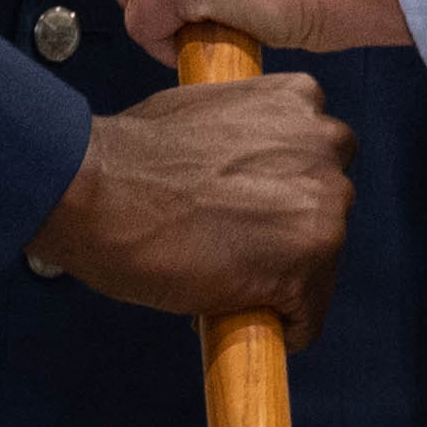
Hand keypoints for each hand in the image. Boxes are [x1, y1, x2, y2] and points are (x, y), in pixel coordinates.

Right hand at [30, 67, 355, 344]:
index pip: (320, 153)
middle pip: (327, 206)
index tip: (256, 205)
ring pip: (322, 261)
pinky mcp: (303, 271)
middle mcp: (324, 151)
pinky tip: (238, 314)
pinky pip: (307, 316)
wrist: (99, 191)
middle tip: (238, 243)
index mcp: (299, 101)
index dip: (285, 185)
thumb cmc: (133, 154)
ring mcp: (321, 213)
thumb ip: (248, 133)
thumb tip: (248, 170)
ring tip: (231, 280)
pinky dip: (280, 325)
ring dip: (285, 273)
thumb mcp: (209, 109)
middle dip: (290, 227)